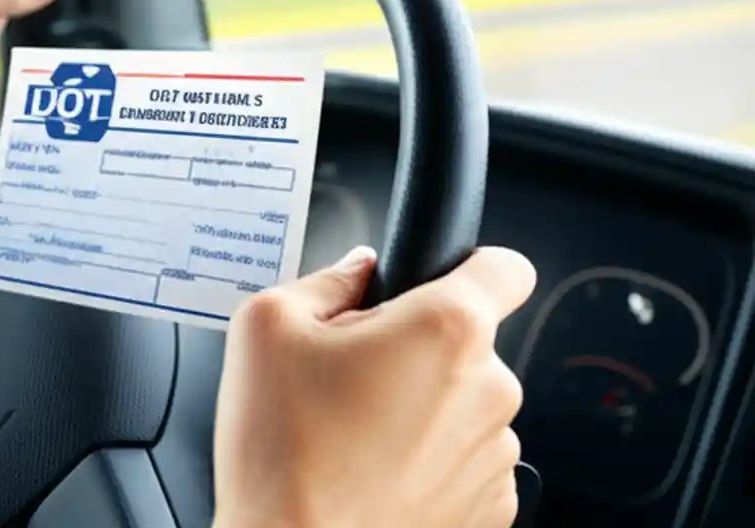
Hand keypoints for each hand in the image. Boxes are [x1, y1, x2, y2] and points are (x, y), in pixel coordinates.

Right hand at [213, 246, 535, 527]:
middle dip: (415, 348)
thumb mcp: (266, 326)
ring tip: (355, 434)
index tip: (436, 286)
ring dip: (423, 408)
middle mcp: (490, 389)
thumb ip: (325, 278)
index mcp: (447, 329)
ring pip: (465, 403)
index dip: (468, 267)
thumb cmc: (282, 453)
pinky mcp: (488, 507)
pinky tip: (375, 472)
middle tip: (352, 376)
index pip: (504, 267)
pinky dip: (428, 460)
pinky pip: (465, 460)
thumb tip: (357, 271)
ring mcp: (494, 454)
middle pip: (468, 342)